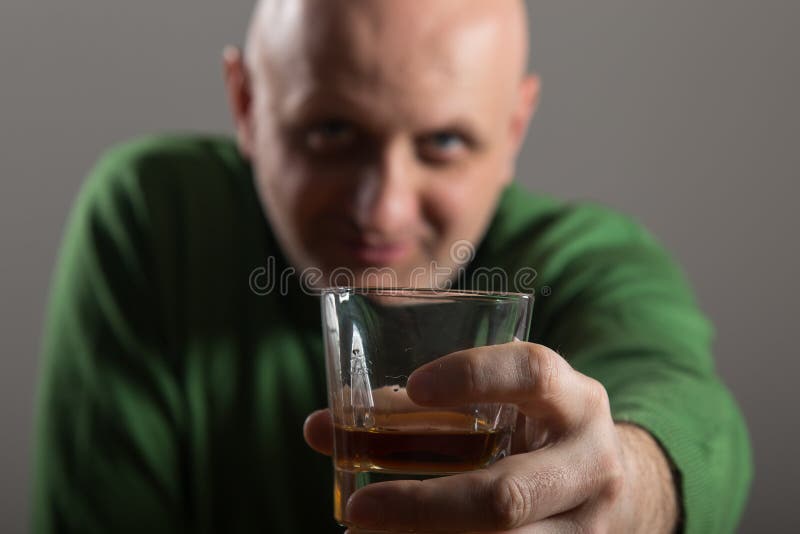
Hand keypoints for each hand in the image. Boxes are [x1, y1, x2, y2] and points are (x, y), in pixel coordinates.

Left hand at [304, 341, 677, 532]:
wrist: (610, 480)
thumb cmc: (529, 429)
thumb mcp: (497, 407)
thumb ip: (420, 412)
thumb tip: (319, 427)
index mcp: (572, 399)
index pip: (533, 374)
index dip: (473, 376)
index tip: (412, 388)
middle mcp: (591, 461)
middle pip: (505, 497)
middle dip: (422, 508)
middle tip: (357, 508)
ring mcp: (589, 524)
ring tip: (365, 530)